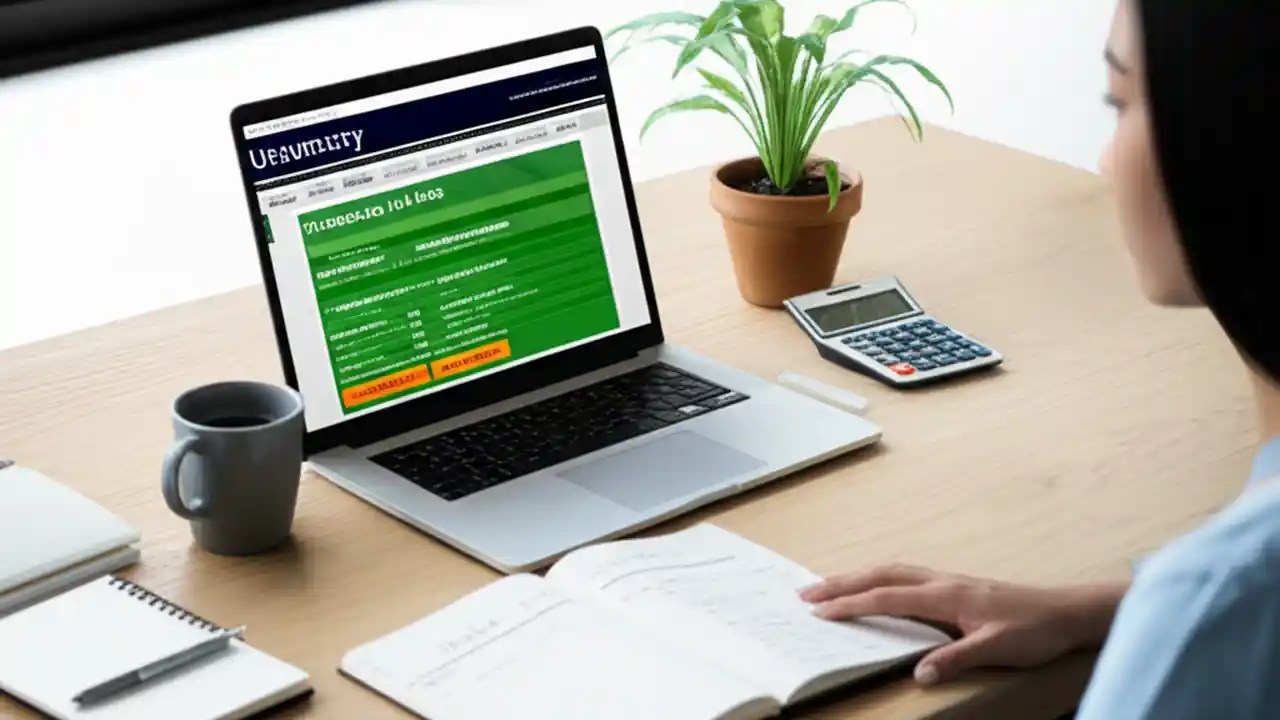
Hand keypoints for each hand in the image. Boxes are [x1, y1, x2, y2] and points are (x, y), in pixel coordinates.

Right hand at [799, 564, 1127, 684]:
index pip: (886, 597)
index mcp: (945, 594)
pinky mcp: (953, 585)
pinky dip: (877, 578)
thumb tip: (918, 674)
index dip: (851, 604)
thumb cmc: (1033, 630)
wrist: (1065, 612)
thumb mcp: (996, 649)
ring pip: (890, 570)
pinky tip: (873, 587)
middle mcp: (940, 581)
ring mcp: (947, 580)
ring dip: (856, 577)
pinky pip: (903, 575)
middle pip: (879, 574)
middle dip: (840, 583)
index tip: (821, 611)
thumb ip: (955, 659)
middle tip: (805, 593)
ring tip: (827, 586)